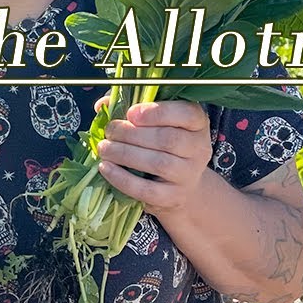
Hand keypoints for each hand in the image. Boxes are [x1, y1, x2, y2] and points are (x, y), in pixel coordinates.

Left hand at [94, 99, 212, 218]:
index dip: (157, 112)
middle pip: (167, 139)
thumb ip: (131, 108)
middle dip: (132, 134)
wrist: (181, 184)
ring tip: (104, 148)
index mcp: (197, 123)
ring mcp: (188, 175)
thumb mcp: (155, 121)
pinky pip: (147, 190)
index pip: (186, 113)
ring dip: (125, 154)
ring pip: (158, 163)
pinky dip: (123, 179)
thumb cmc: (162, 143)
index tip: (130, 113)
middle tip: (110, 131)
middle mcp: (199, 148)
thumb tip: (103, 105)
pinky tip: (106, 168)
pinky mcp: (173, 197)